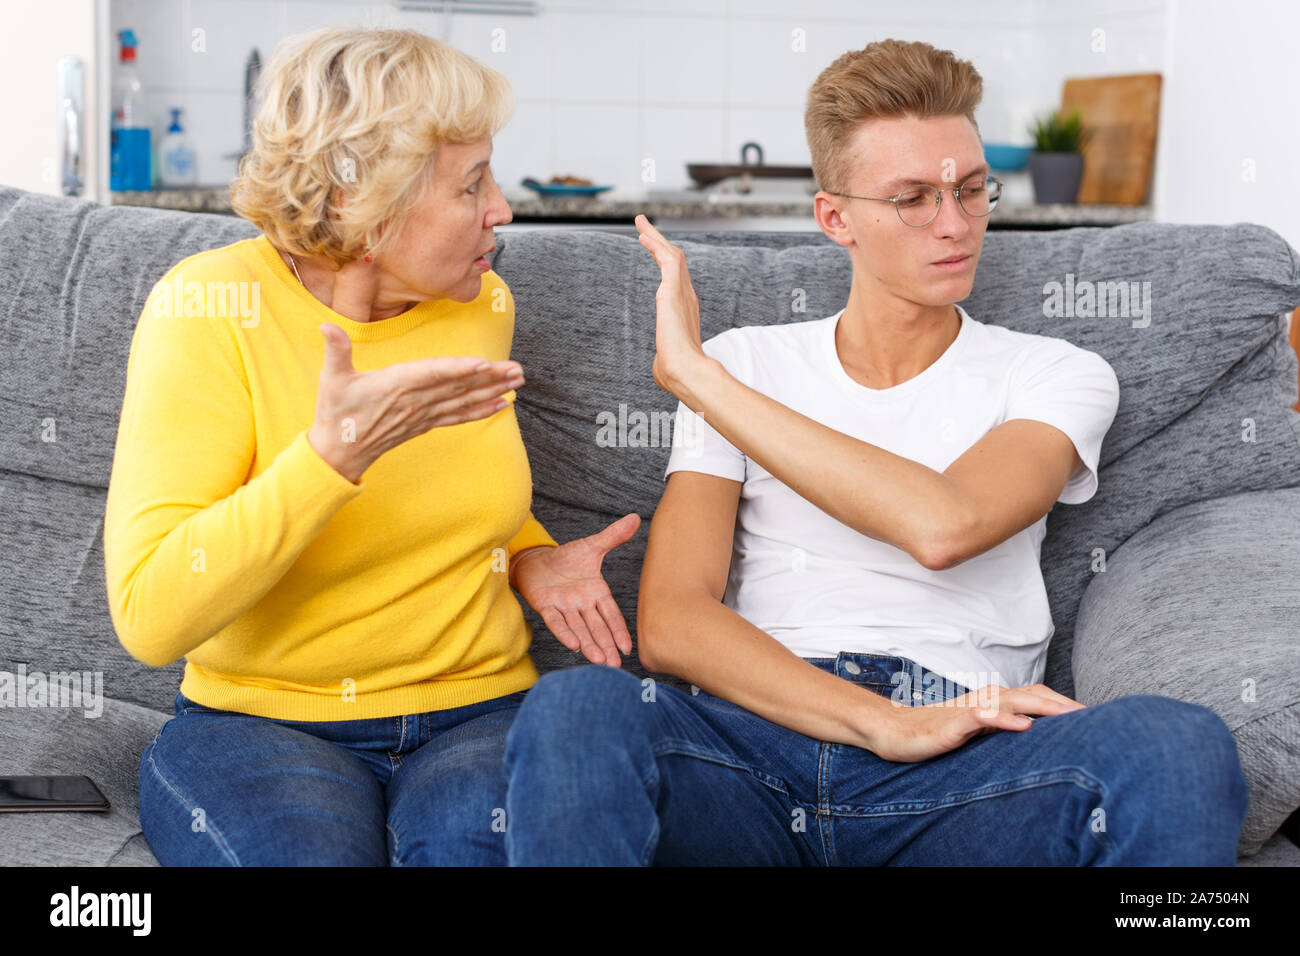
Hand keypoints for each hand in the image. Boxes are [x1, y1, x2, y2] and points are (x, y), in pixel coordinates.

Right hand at [307, 322, 523, 482]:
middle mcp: (416, 401)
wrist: (339, 452)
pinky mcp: (426, 423)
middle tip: (519, 370)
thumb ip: (336, 350)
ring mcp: (424, 414)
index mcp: (396, 385)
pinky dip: (481, 410)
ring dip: (493, 391)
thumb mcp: (332, 379)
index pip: (434, 374)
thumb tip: (325, 326)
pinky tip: (502, 405)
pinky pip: (459, 416)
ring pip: (464, 400)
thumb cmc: (336, 412)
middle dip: (491, 377)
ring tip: (518, 382)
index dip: (459, 368)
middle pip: (459, 386)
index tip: (484, 363)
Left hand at [512, 514, 641, 666]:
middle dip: (607, 646)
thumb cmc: (565, 558)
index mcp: (596, 593)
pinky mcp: (546, 606)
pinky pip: (556, 621)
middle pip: (597, 628)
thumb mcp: (591, 546)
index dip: (619, 630)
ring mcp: (564, 607)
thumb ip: (613, 537)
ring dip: (590, 645)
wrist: (535, 560)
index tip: (628, 648)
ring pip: (580, 629)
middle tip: (615, 666)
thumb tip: (636, 518)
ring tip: (600, 661)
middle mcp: (582, 605)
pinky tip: (574, 645)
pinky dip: (565, 633)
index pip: (611, 614)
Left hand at [634, 214, 711, 397]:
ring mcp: (683, 292)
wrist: (685, 371)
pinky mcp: (674, 290)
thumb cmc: (676, 371)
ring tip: (641, 224)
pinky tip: (643, 236)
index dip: (664, 263)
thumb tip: (661, 370)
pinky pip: (668, 259)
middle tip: (644, 228)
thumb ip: (664, 358)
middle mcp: (687, 297)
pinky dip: (656, 245)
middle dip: (659, 243)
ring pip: (672, 255)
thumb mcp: (666, 360)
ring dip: (656, 238)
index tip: (654, 252)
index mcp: (685, 311)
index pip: (674, 279)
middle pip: (674, 261)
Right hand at [866, 682, 1087, 762]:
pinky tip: (1024, 726)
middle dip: (1066, 706)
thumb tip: (1040, 734)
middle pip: (1034, 696)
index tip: (1098, 720)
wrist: (893, 731)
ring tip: (1072, 717)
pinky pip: (982, 718)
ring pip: (1014, 702)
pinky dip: (1004, 720)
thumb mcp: (979, 733)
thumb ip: (1005, 728)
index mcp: (995, 701)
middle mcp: (987, 699)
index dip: (1066, 705)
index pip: (1039, 698)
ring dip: (1045, 708)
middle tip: (1099, 719)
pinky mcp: (954, 723)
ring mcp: (971, 709)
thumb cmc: (936, 733)